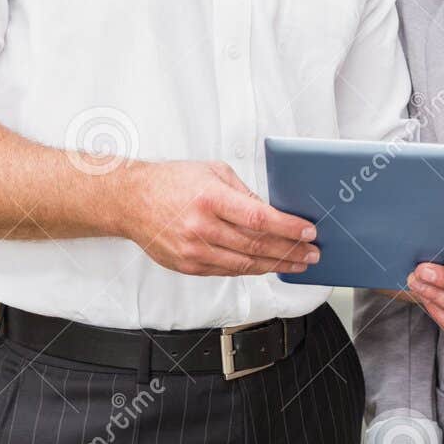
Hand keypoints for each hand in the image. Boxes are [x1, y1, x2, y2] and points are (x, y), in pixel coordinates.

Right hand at [118, 160, 319, 276]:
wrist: (131, 202)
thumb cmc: (171, 182)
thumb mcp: (212, 172)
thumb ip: (243, 193)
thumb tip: (272, 212)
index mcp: (210, 198)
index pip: (258, 218)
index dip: (287, 228)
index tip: (308, 231)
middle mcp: (202, 227)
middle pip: (256, 245)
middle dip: (290, 250)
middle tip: (312, 252)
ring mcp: (194, 250)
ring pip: (245, 264)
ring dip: (277, 265)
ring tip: (298, 263)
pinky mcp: (189, 265)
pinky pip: (228, 271)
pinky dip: (252, 269)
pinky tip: (269, 266)